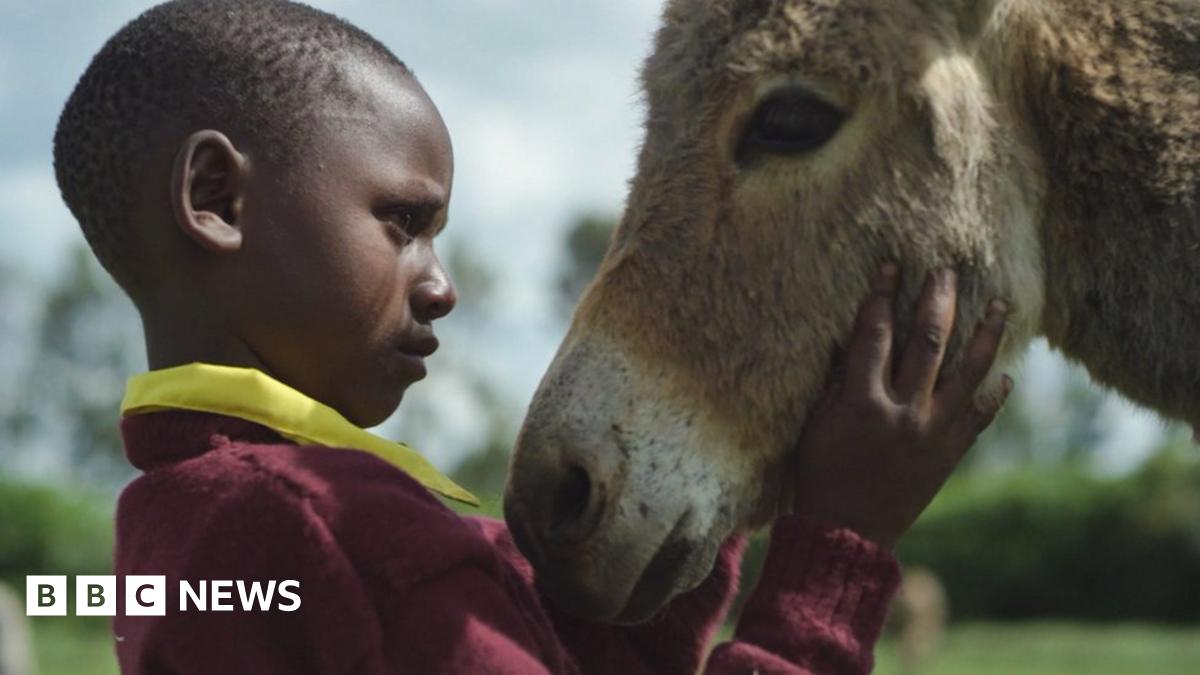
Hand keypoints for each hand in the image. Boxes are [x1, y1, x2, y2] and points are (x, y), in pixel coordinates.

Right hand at [789, 263, 1011, 549]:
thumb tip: (849, 340)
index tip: (891, 266)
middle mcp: (904, 411)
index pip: (874, 334)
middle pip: (927, 341)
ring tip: (1000, 304)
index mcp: (862, 401)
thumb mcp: (816, 426)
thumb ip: (835, 383)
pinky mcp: (949, 454)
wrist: (849, 533)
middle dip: (936, 299)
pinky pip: (979, 418)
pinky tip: (1005, 376)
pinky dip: (994, 396)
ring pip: (967, 372)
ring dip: (985, 334)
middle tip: (946, 269)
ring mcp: (933, 432)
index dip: (881, 296)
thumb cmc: (820, 477)